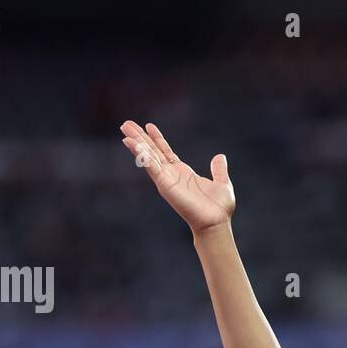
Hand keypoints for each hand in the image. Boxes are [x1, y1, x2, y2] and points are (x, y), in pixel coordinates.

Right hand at [120, 121, 235, 231]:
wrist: (216, 223)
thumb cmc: (219, 208)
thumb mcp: (222, 183)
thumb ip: (218, 170)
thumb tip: (220, 157)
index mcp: (183, 173)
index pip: (166, 152)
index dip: (157, 139)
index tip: (148, 126)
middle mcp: (171, 175)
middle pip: (152, 152)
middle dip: (140, 137)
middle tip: (126, 124)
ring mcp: (166, 180)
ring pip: (148, 157)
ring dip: (136, 143)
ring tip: (125, 130)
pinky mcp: (164, 184)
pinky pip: (150, 166)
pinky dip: (141, 154)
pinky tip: (132, 143)